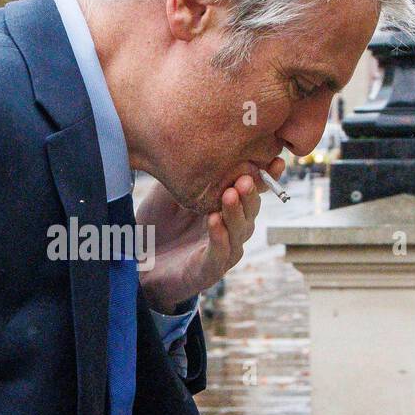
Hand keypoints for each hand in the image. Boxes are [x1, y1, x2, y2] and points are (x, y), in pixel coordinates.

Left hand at [135, 157, 283, 313]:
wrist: (138, 265)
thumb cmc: (159, 226)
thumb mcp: (171, 192)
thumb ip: (189, 174)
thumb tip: (201, 143)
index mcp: (227, 207)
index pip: (253, 191)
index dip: (267, 178)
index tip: (276, 161)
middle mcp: (231, 229)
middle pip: (251, 210)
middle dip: (250, 194)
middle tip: (245, 178)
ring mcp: (223, 252)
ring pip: (240, 232)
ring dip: (236, 213)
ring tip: (230, 195)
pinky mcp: (208, 271)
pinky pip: (220, 254)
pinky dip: (220, 238)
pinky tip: (214, 222)